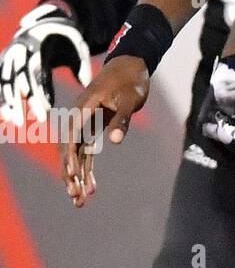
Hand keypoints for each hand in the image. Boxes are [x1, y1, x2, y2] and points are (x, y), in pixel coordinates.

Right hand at [1, 4, 91, 124]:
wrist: (49, 17)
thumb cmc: (66, 35)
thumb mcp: (77, 44)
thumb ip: (80, 63)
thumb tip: (85, 84)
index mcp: (37, 47)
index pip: (36, 76)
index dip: (38, 95)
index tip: (45, 112)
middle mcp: (20, 52)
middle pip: (17, 81)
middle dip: (18, 104)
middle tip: (22, 124)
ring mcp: (10, 57)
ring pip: (5, 83)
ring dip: (7, 104)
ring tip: (14, 123)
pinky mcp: (6, 62)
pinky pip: (3, 82)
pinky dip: (2, 98)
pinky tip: (3, 116)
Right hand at [63, 54, 149, 207]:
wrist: (131, 66)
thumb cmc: (131, 80)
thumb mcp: (131, 98)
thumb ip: (122, 118)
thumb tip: (115, 141)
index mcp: (83, 109)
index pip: (71, 137)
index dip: (69, 157)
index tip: (72, 175)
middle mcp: (78, 119)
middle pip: (69, 150)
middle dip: (71, 175)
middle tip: (76, 197)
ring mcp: (84, 125)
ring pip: (76, 155)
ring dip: (77, 177)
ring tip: (80, 201)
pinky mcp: (92, 129)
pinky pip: (85, 153)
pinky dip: (87, 169)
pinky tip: (91, 187)